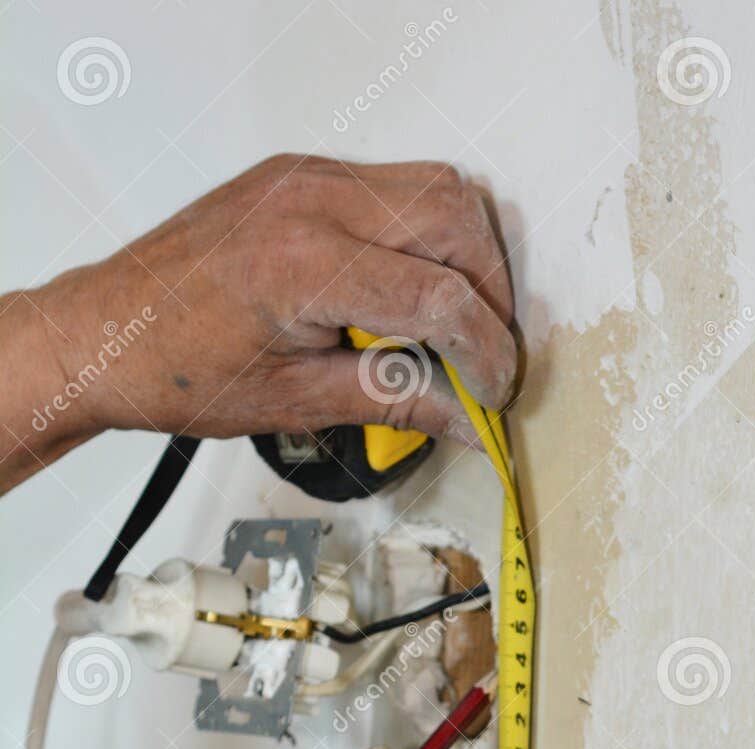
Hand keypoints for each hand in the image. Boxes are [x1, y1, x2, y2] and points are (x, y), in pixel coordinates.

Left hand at [23, 154, 514, 452]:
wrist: (107, 333)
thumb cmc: (179, 371)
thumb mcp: (295, 403)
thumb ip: (391, 401)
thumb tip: (462, 416)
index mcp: (306, 265)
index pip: (438, 296)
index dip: (484, 351)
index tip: (492, 394)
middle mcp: (311, 201)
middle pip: (455, 220)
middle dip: (491, 294)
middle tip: (487, 357)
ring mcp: (306, 177)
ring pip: (437, 188)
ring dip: (470, 254)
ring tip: (463, 321)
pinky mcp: (302, 174)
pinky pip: (396, 183)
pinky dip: (429, 232)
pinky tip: (419, 286)